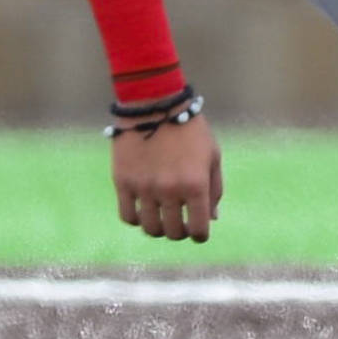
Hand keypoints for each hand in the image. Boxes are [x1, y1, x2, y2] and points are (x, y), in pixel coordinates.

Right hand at [112, 105, 222, 242]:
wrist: (155, 103)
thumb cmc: (190, 129)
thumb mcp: (212, 156)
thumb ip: (214, 189)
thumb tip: (212, 219)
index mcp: (196, 184)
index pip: (199, 229)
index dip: (200, 235)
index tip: (198, 231)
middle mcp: (170, 190)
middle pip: (174, 232)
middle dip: (180, 232)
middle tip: (179, 223)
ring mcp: (145, 187)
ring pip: (150, 229)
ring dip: (158, 228)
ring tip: (161, 218)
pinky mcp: (123, 182)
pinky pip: (128, 216)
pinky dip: (137, 219)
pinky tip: (143, 209)